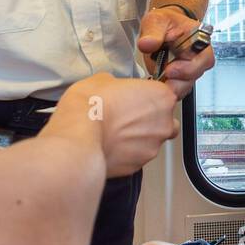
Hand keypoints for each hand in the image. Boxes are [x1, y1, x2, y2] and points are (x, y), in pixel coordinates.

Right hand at [57, 73, 178, 177]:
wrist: (78, 139)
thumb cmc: (91, 108)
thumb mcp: (101, 79)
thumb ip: (118, 84)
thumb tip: (113, 87)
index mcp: (160, 97)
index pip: (166, 94)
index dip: (149, 96)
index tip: (138, 96)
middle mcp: (163, 123)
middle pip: (165, 120)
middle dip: (150, 119)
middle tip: (126, 116)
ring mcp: (152, 147)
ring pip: (152, 141)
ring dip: (138, 137)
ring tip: (114, 133)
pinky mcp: (138, 165)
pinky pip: (137, 157)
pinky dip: (127, 153)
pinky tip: (110, 145)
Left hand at [137, 6, 214, 99]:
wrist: (161, 28)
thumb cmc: (165, 22)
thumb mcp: (156, 20)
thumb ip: (153, 31)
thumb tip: (147, 43)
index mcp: (199, 40)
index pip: (205, 59)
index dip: (189, 68)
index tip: (170, 69)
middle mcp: (198, 56)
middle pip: (196, 75)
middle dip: (179, 80)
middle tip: (163, 74)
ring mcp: (189, 68)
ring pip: (186, 85)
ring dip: (171, 85)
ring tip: (158, 76)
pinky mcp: (179, 78)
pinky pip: (176, 89)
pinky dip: (166, 89)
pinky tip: (157, 81)